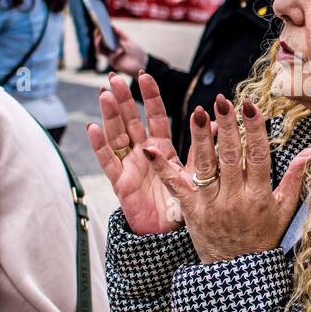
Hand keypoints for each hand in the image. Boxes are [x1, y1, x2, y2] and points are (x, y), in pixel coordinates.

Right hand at [88, 73, 213, 234]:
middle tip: (114, 77)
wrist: (169, 236)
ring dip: (110, 115)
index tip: (144, 75)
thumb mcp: (194, 174)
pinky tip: (93, 128)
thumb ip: (202, 150)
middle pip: (130, 121)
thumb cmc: (180, 204)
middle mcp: (142, 154)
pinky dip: (100, 146)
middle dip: (122, 99)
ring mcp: (129, 167)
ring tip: (104, 94)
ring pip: (117, 135)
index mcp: (162, 149)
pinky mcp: (121, 184)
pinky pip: (108, 162)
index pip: (155, 117)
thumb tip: (218, 124)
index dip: (149, 97)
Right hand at [100, 27, 147, 76]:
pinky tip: (121, 50)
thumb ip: (120, 33)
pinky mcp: (114, 63)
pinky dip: (116, 53)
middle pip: (99, 44)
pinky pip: (112, 57)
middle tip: (98, 30)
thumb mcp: (128, 40)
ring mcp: (111, 57)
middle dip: (97, 37)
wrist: (142, 62)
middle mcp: (109, 51)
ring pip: (101, 51)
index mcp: (112, 44)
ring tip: (102, 36)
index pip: (102, 38)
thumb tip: (112, 26)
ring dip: (100, 43)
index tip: (98, 25)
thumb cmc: (135, 50)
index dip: (99, 32)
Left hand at [141, 94, 310, 263]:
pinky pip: (175, 187)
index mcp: (259, 196)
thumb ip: (295, 178)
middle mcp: (235, 199)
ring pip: (205, 167)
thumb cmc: (263, 238)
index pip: (257, 156)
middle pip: (229, 157)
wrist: (237, 272)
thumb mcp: (284, 210)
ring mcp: (211, 205)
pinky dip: (161, 168)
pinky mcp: (191, 212)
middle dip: (226, 127)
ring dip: (199, 138)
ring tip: (197, 112)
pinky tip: (149, 149)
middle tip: (221, 101)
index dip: (254, 130)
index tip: (251, 106)